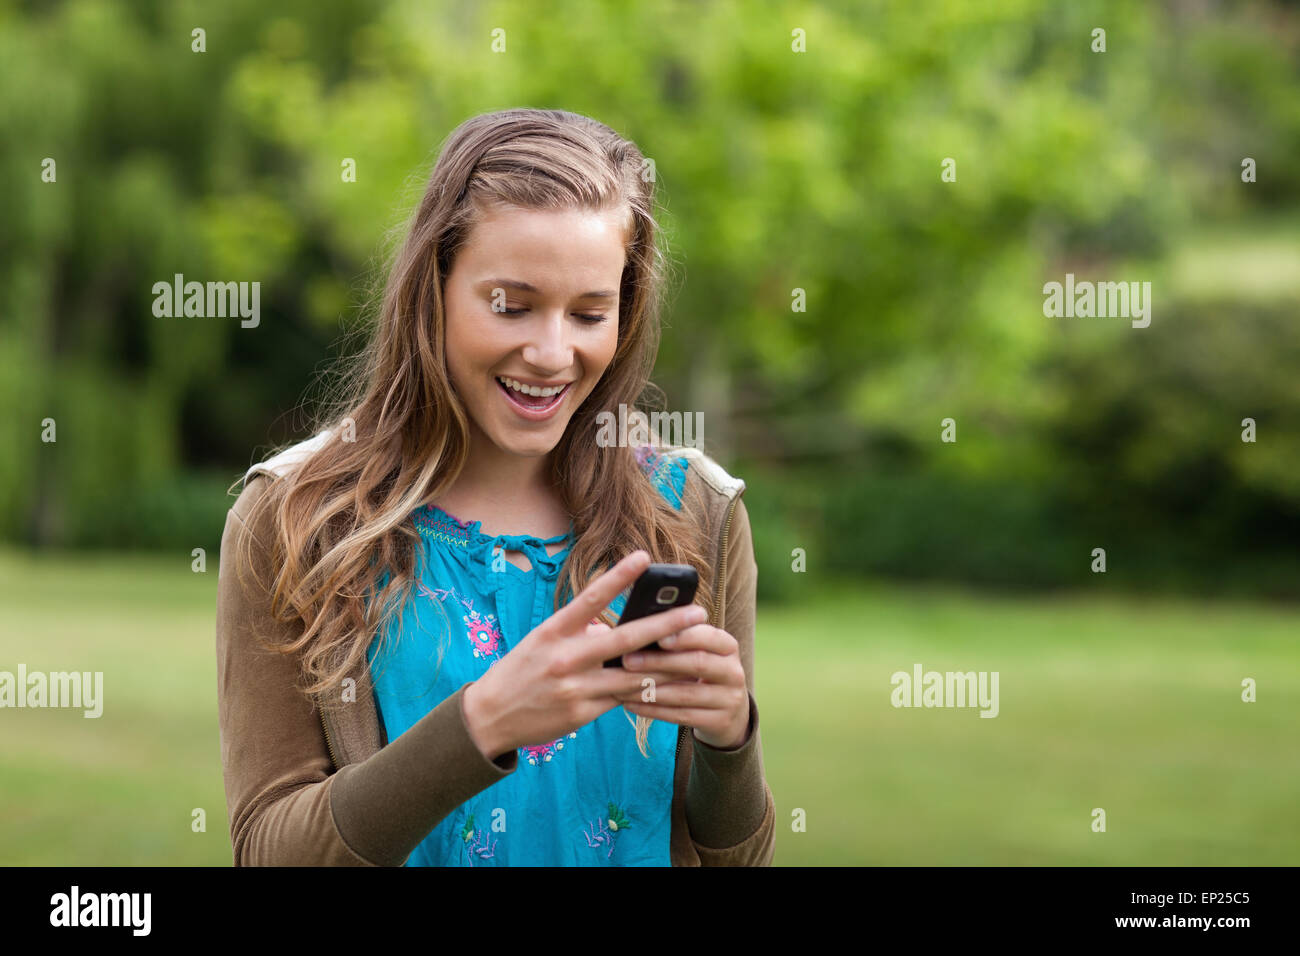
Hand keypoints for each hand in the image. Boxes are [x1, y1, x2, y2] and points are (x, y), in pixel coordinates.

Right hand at [461, 550, 709, 760]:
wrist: (490, 715)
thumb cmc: (523, 669)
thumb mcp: (544, 641)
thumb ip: (580, 632)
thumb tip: (616, 629)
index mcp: (554, 631)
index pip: (590, 598)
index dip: (618, 577)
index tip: (644, 557)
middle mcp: (565, 657)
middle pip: (625, 640)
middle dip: (666, 627)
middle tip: (697, 613)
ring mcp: (575, 687)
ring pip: (633, 676)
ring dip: (668, 665)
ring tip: (697, 654)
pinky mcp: (582, 713)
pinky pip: (621, 699)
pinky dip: (644, 690)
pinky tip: (670, 685)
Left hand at [614, 622, 750, 749]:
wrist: (729, 711)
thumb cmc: (702, 671)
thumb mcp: (701, 651)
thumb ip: (679, 639)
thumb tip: (638, 627)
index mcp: (729, 647)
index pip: (710, 637)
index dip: (684, 636)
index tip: (656, 635)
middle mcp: (734, 672)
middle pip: (697, 663)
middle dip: (660, 662)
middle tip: (628, 660)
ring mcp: (729, 699)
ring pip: (686, 694)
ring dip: (651, 690)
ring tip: (621, 686)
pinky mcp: (719, 722)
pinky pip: (681, 716)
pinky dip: (653, 710)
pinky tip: (631, 704)